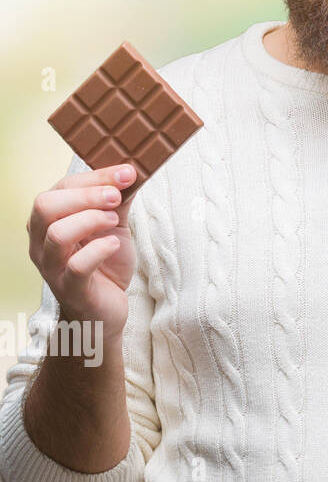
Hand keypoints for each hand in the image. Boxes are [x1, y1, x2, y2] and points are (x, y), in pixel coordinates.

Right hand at [26, 163, 140, 337]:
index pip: (60, 188)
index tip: (127, 172)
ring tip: (114, 221)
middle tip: (116, 197)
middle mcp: (42, 242)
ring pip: (57, 234)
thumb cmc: (105, 264)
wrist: (104, 310)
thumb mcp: (113, 226)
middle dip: (86, 195)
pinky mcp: (70, 289)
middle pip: (46, 206)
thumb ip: (118, 200)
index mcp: (49, 221)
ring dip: (91, 220)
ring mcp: (52, 267)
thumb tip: (131, 171)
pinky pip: (77, 266)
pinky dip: (99, 250)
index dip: (94, 177)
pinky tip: (114, 244)